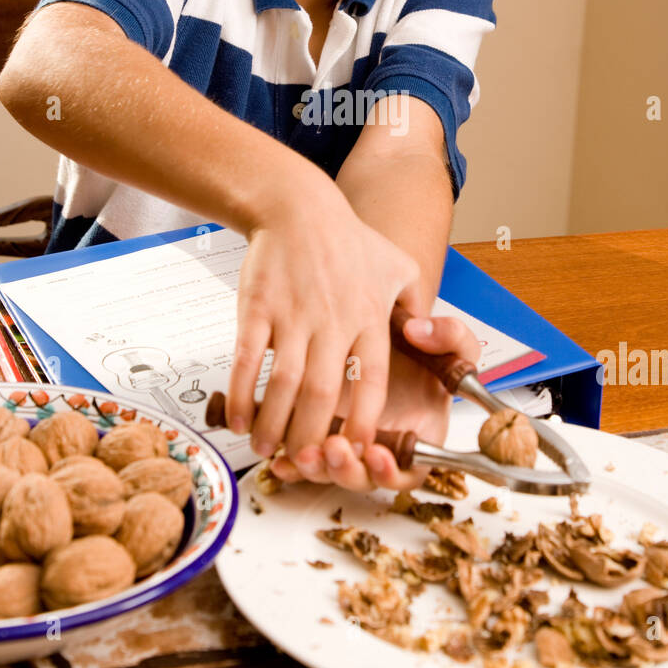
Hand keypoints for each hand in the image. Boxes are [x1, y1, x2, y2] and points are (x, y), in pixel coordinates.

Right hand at [225, 176, 422, 461]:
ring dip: (273, 424)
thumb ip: (417, 307)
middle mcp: (334, 321)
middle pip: (324, 394)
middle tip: (300, 461)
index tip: (356, 450)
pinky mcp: (258, 307)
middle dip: (310, 437)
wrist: (297, 205)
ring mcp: (294, 315)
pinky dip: (243, 394)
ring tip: (265, 448)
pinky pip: (249, 359)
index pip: (372, 382)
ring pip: (285, 384)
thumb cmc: (347, 238)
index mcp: (370, 318)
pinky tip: (239, 418)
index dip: (365, 423)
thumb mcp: (398, 267)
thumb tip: (428, 340)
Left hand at [268, 313, 482, 492]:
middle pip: (365, 478)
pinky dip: (292, 466)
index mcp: (419, 435)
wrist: (384, 336)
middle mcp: (384, 447)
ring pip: (332, 472)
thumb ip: (451, 337)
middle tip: (336, 449)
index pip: (410, 471)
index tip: (378, 455)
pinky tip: (281, 461)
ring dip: (319, 470)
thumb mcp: (448, 336)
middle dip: (348, 470)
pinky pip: (305, 462)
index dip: (393, 472)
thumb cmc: (416, 345)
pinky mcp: (321, 435)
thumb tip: (420, 332)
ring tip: (306, 453)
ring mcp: (351, 444)